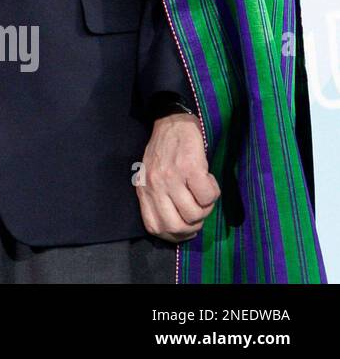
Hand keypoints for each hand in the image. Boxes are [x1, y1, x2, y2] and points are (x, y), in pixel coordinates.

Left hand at [136, 113, 219, 241]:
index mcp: (144, 189)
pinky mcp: (190, 168)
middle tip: (199, 211)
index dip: (174, 236)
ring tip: (203, 191)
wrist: (171, 122)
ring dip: (206, 208)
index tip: (187, 229)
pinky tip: (208, 180)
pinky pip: (208, 197)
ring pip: (195, 214)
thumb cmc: (164, 151)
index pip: (154, 227)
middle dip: (193, 226)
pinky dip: (214, 193)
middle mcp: (155, 185)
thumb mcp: (151, 176)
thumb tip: (177, 228)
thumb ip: (158, 198)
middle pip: (176, 227)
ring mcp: (172, 177)